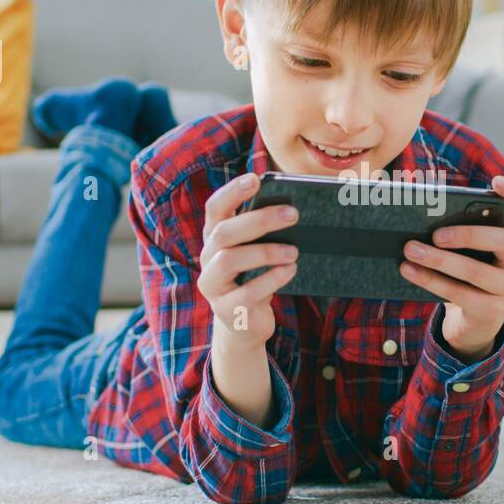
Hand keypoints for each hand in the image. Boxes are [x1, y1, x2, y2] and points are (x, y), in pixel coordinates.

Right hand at [197, 172, 298, 347]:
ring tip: (295, 251)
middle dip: (259, 220)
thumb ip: (266, 233)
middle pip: (224, 232)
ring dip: (265, 252)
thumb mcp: (257, 252)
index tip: (256, 179)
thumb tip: (295, 209)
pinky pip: (246, 293)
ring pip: (229, 260)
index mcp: (214, 238)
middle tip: (293, 214)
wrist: (245, 324)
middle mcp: (207, 258)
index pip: (215, 208)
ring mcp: (212, 285)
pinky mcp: (226, 310)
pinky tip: (290, 271)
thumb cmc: (256, 277)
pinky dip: (271, 279)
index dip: (232, 192)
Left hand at [399, 175, 503, 361]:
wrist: (471, 323)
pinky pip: (459, 293)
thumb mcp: (466, 251)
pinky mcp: (491, 311)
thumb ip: (456, 230)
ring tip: (410, 250)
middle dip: (469, 234)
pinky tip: (409, 270)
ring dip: (439, 260)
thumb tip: (420, 212)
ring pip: (476, 271)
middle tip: (436, 233)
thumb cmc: (464, 275)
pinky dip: (430, 280)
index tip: (495, 182)